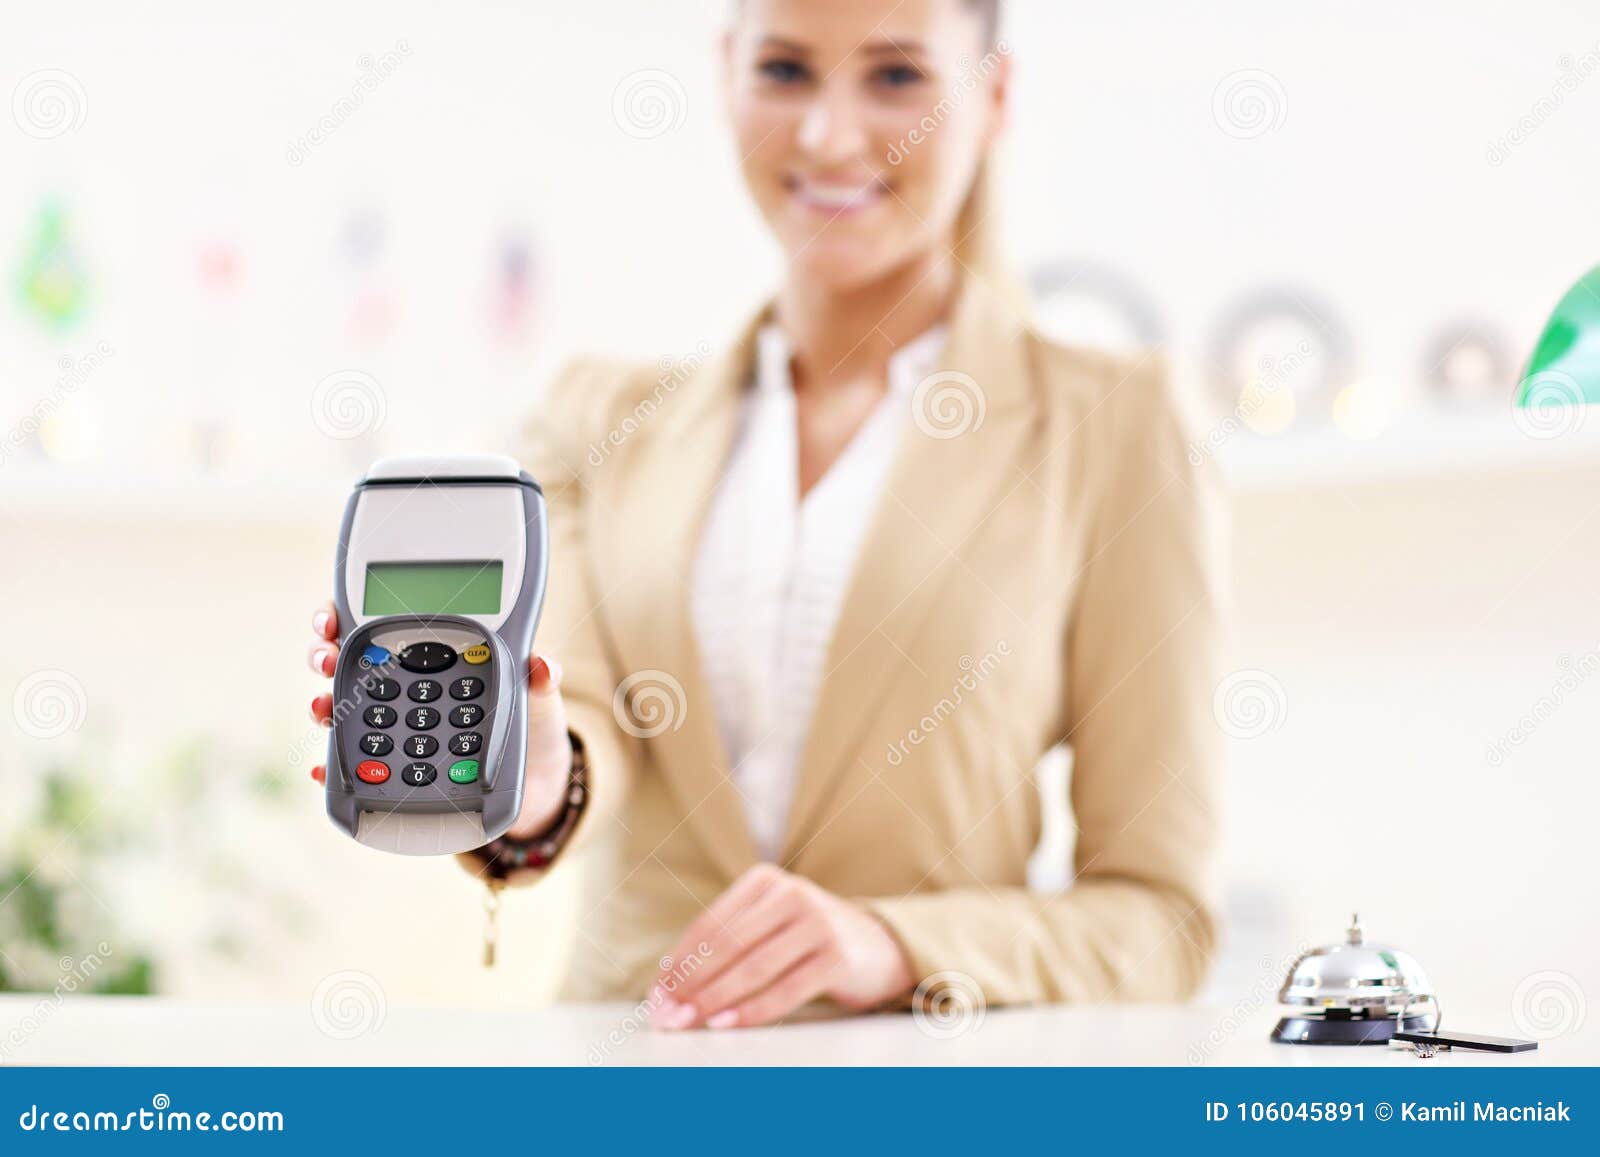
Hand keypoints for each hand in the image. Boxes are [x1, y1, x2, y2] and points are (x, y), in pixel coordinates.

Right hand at [306, 601, 572, 837]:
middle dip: (323, 654)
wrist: (535, 784)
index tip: (333, 617)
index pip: (382, 624)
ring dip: (322, 704)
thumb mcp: (539, 699)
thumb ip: (540, 680)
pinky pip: (355, 769)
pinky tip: (323, 768)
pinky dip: (333, 767)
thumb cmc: (531, 728)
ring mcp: (395, 729)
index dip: (347, 614)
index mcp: (435, 658)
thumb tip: (544, 666)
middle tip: (326, 659)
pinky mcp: (393, 769)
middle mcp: (406, 688)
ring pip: (344, 710)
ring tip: (323, 708)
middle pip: (349, 662)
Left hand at [649, 864, 912, 1029]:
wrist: (876, 946)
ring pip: (754, 967)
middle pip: (728, 944)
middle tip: (666, 1014)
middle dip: (692, 983)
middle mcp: (792, 893)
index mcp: (765, 880)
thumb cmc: (805, 939)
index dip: (680, 960)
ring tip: (689, 1022)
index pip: (711, 923)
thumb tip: (668, 980)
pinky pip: (785, 990)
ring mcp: (818, 922)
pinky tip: (727, 1024)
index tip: (658, 993)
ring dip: (715, 999)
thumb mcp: (769, 924)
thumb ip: (727, 943)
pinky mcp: (837, 956)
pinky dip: (752, 1011)